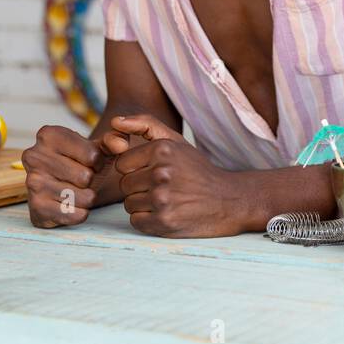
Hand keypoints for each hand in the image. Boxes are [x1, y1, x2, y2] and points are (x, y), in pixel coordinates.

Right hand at [21, 125, 107, 227]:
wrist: (57, 189)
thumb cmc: (79, 164)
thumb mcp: (98, 147)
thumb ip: (115, 140)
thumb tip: (121, 144)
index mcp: (48, 135)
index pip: (92, 155)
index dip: (98, 163)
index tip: (88, 163)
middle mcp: (34, 156)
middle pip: (86, 177)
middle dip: (91, 181)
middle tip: (80, 179)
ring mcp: (32, 182)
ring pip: (83, 197)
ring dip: (87, 198)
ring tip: (75, 190)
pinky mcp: (36, 207)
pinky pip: (76, 215)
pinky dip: (80, 213)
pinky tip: (69, 204)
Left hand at [105, 115, 252, 237]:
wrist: (229, 200)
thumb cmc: (197, 170)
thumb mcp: (176, 141)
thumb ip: (145, 124)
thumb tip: (114, 122)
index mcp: (162, 150)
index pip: (122, 164)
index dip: (136, 170)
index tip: (155, 172)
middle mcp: (161, 173)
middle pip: (124, 185)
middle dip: (140, 187)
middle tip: (165, 188)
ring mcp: (162, 199)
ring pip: (129, 204)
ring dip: (144, 204)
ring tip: (168, 200)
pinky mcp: (164, 221)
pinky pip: (136, 221)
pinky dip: (148, 220)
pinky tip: (167, 213)